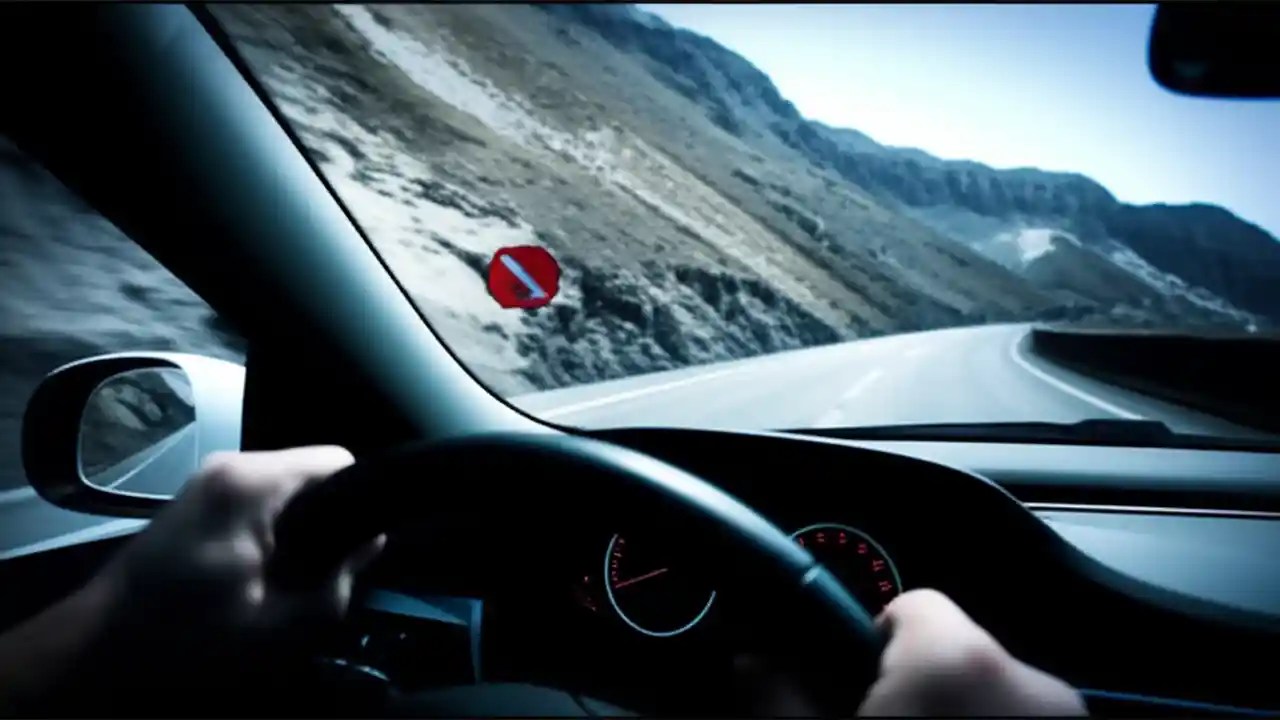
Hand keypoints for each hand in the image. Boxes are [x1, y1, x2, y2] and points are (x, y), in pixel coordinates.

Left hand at [0, 446, 383, 713]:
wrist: (104, 638)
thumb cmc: (189, 632)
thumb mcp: (277, 624)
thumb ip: (338, 584)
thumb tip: (370, 545)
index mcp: (253, 486)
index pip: (339, 461)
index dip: (360, 499)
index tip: (357, 543)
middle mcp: (233, 464)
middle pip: (313, 468)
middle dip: (328, 513)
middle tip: (324, 565)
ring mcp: (212, 473)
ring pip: (287, 478)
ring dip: (300, 516)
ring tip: (291, 566)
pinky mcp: (200, 489)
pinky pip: (260, 489)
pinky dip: (274, 517)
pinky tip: (263, 559)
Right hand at [733, 589, 1085, 716]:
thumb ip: (779, 690)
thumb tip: (754, 660)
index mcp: (957, 664)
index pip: (905, 605)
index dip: (866, 647)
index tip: (851, 689)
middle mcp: (1033, 684)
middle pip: (952, 650)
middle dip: (916, 686)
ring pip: (994, 693)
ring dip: (960, 714)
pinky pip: (1025, 719)